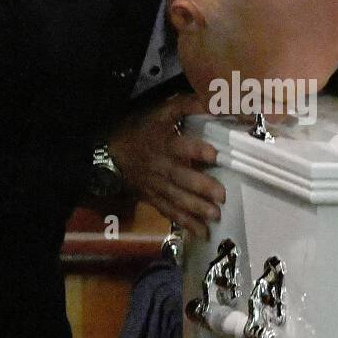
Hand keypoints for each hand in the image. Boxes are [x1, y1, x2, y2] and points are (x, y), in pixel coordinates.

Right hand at [107, 94, 225, 238]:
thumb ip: (192, 105)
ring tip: (215, 215)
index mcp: (165, 142)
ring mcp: (158, 186)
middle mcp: (162, 166)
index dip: (196, 150)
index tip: (213, 154)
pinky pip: (171, 212)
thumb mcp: (165, 110)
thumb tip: (223, 105)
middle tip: (221, 195)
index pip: (181, 146)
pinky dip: (186, 223)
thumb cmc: (146, 129)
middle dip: (200, 187)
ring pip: (177, 198)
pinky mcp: (155, 199)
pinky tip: (202, 232)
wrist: (115, 152)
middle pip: (181, 178)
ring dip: (196, 208)